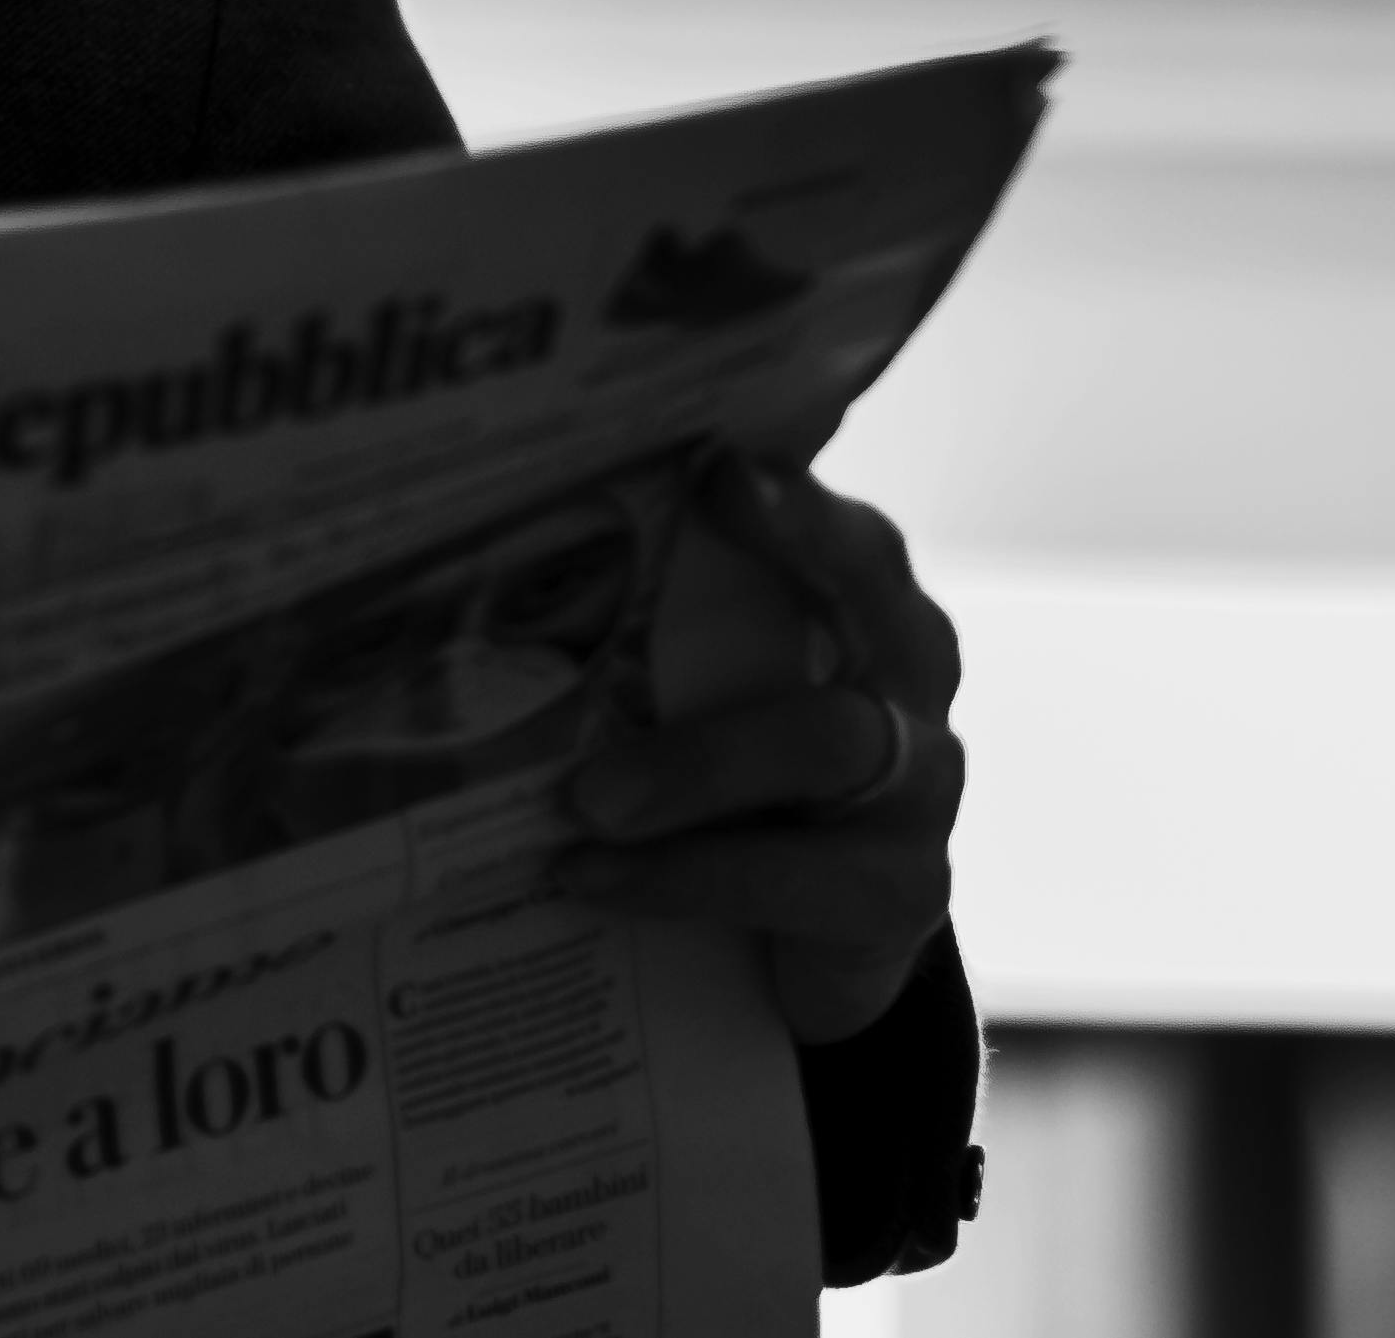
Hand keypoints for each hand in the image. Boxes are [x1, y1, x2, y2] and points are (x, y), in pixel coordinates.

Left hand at [554, 451, 962, 1043]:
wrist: (793, 943)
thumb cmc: (722, 770)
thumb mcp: (689, 677)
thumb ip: (639, 611)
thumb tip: (475, 555)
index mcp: (857, 588)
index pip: (831, 509)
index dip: (791, 477)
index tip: (722, 452)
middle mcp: (907, 663)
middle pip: (865, 586)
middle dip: (793, 542)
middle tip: (702, 509)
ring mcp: (919, 780)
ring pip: (826, 740)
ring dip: (697, 765)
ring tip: (586, 799)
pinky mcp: (902, 889)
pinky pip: (799, 876)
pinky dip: (685, 872)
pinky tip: (589, 873)